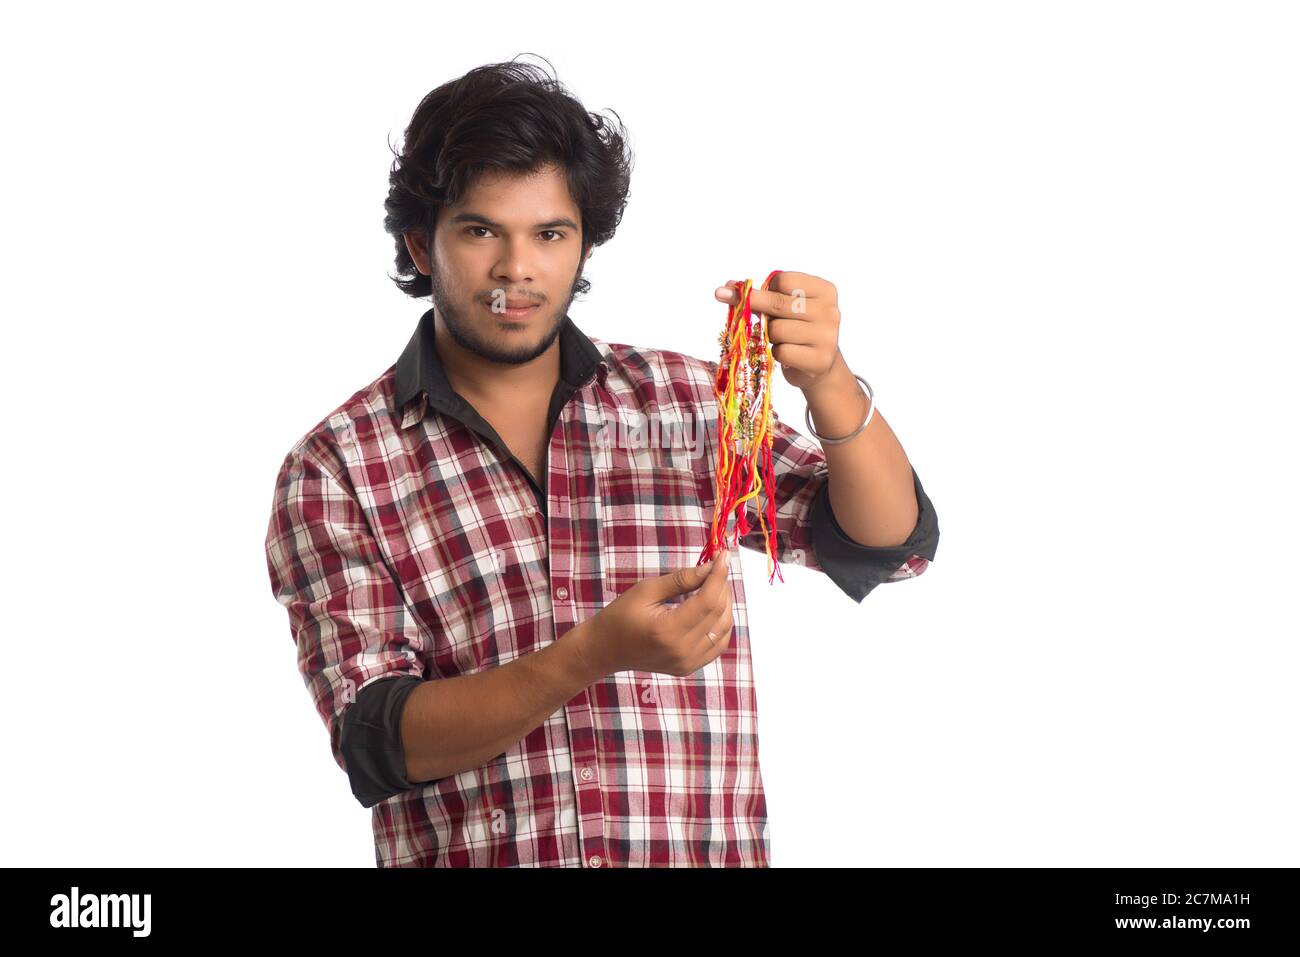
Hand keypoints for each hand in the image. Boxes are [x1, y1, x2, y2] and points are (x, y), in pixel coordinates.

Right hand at [579, 549, 734, 677]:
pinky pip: (718, 644)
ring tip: (714, 585)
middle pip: (718, 614)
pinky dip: (721, 623)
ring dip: (725, 604)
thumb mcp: (647, 590)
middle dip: (722, 586)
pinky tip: (714, 607)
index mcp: (668, 630)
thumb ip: (681, 579)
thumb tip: (710, 567)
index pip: (708, 601)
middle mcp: (681, 651)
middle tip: (716, 567)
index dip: (719, 576)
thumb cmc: (620, 616)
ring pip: (723, 629)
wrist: (605, 649)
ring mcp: (687, 663)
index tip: (723, 556)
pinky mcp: (690, 667)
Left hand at [714, 271, 841, 390]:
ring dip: (768, 335)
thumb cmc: (797, 330)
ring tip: (779, 339)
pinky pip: (781, 352)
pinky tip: (786, 354)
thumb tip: (725, 288)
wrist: (820, 365)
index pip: (784, 280)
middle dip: (753, 305)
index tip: (761, 295)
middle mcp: (830, 311)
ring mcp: (827, 337)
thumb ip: (760, 295)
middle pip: (778, 303)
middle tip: (723, 297)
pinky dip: (776, 353)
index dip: (766, 288)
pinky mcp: (819, 360)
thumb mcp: (785, 308)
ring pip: (777, 330)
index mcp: (824, 291)